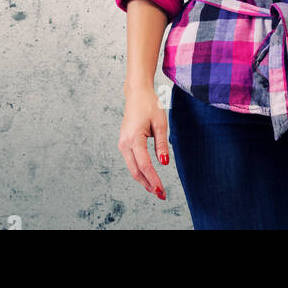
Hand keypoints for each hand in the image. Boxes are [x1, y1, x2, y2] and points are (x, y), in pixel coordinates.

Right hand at [118, 83, 169, 199]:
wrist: (136, 93)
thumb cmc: (150, 105)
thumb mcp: (160, 123)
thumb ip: (162, 145)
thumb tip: (164, 163)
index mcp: (133, 139)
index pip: (145, 165)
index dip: (154, 179)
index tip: (162, 190)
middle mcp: (124, 144)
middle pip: (136, 171)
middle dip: (148, 184)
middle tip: (162, 195)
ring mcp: (122, 144)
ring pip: (132, 168)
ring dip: (144, 179)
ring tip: (156, 189)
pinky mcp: (124, 143)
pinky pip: (131, 161)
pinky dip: (140, 171)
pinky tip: (149, 176)